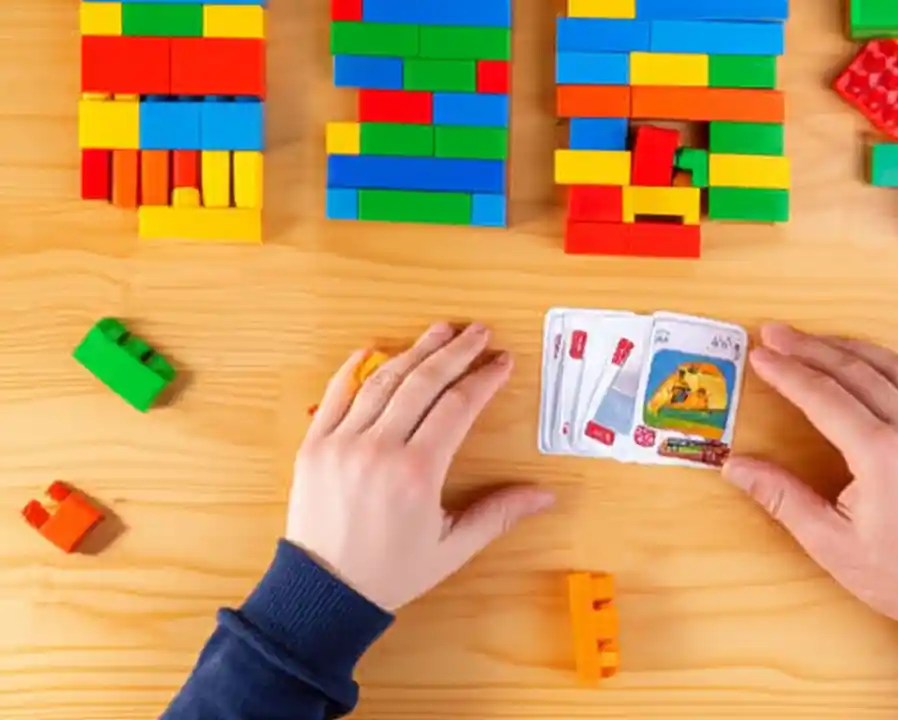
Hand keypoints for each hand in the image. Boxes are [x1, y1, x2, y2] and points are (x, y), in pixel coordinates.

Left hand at [288, 323, 554, 611]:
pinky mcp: (314, 445)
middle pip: (424, 382)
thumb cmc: (389, 573)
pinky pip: (336, 394)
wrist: (323, 593)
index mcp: (416, 473)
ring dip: (415, 350)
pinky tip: (375, 348)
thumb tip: (544, 497)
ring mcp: (342, 443)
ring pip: (384, 380)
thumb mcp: (452, 547)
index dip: (484, 379)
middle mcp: (378, 450)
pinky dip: (355, 368)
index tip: (501, 362)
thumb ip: (498, 514)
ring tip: (440, 331)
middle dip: (456, 352)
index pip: (458, 406)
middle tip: (479, 332)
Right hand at [722, 323, 897, 655]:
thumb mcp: (831, 543)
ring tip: (814, 339)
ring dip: (849, 347)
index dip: (788, 373)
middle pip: (857, 371)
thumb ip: (781, 497)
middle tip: (776, 333)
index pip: (826, 397)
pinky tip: (864, 365)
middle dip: (811, 348)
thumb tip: (735, 467)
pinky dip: (885, 365)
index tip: (761, 354)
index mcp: (885, 457)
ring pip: (894, 367)